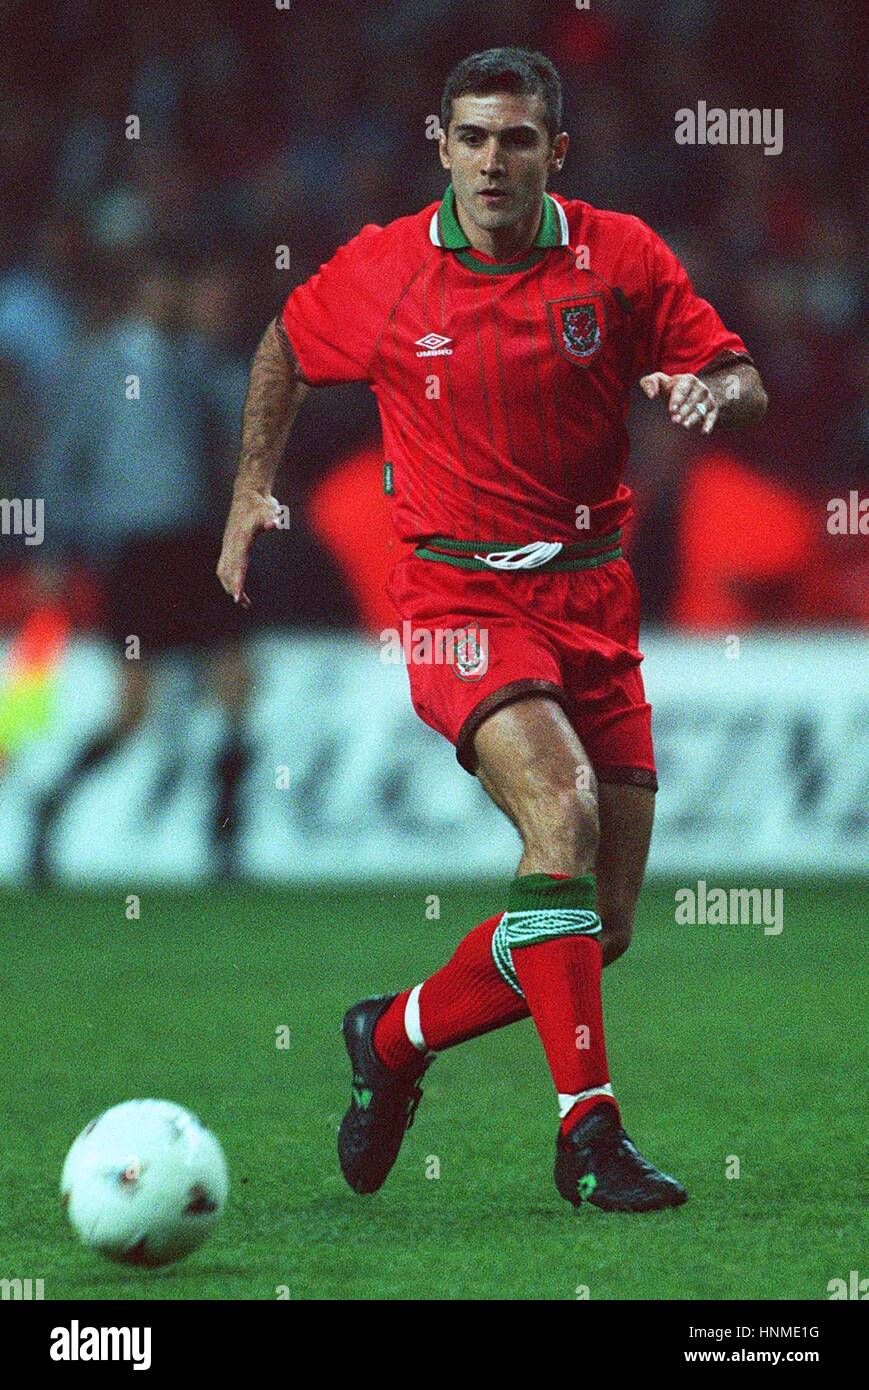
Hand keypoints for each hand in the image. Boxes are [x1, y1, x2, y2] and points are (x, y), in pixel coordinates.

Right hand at [216, 487, 283, 608]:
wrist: (248, 494)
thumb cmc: (260, 504)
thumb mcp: (269, 509)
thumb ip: (271, 517)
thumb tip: (276, 522)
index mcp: (240, 539)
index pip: (237, 565)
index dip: (237, 581)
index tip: (237, 596)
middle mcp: (231, 544)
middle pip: (227, 571)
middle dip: (233, 588)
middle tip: (243, 604)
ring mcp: (228, 545)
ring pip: (223, 570)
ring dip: (229, 585)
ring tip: (242, 600)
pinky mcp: (229, 545)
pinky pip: (224, 566)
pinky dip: (229, 578)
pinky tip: (236, 586)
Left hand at [640, 371, 718, 433]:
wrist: (682, 394)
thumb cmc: (666, 388)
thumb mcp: (657, 381)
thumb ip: (649, 383)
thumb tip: (651, 395)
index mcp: (686, 379)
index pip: (683, 389)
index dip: (677, 399)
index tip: (671, 409)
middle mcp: (699, 387)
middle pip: (693, 399)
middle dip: (684, 410)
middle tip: (675, 420)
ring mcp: (707, 398)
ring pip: (702, 408)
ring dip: (694, 417)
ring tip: (685, 426)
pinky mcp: (712, 409)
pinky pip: (712, 416)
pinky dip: (709, 423)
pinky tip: (704, 432)